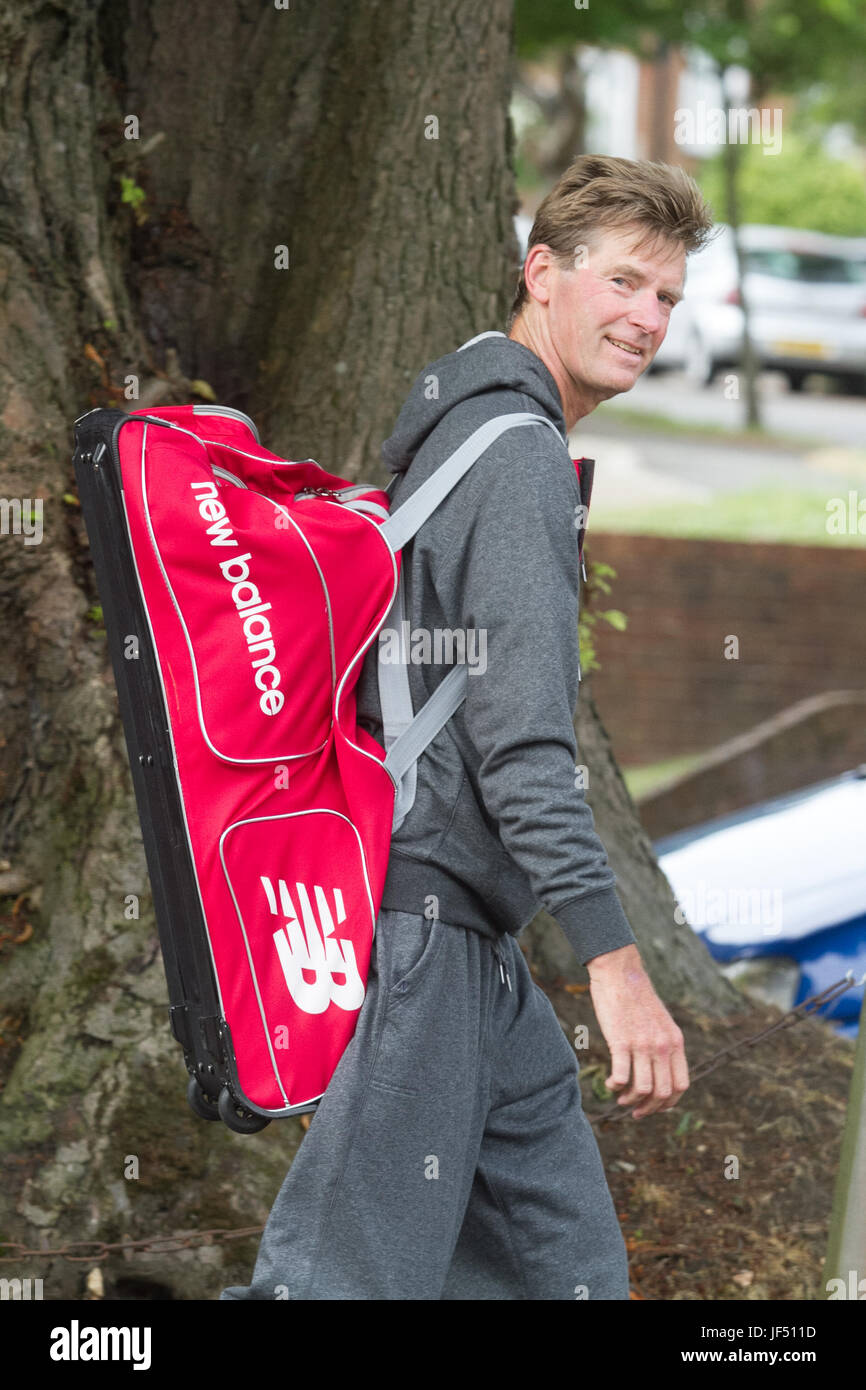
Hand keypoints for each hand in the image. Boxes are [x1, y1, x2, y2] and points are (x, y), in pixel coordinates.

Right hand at [587, 944, 688, 1118]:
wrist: (620, 973)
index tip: (654, 1107)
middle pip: (663, 1092)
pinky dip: (615, 1086)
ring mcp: (643, 1045)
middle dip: (649, 1108)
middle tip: (635, 1111)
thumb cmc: (636, 998)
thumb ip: (664, 1044)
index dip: (668, 1103)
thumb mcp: (660, 1022)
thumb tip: (659, 1069)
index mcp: (675, 1042)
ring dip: (631, 1101)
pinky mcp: (621, 1042)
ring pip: (643, 1090)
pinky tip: (610, 1083)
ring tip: (621, 1098)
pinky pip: (622, 1077)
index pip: (681, 1085)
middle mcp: (663, 1046)